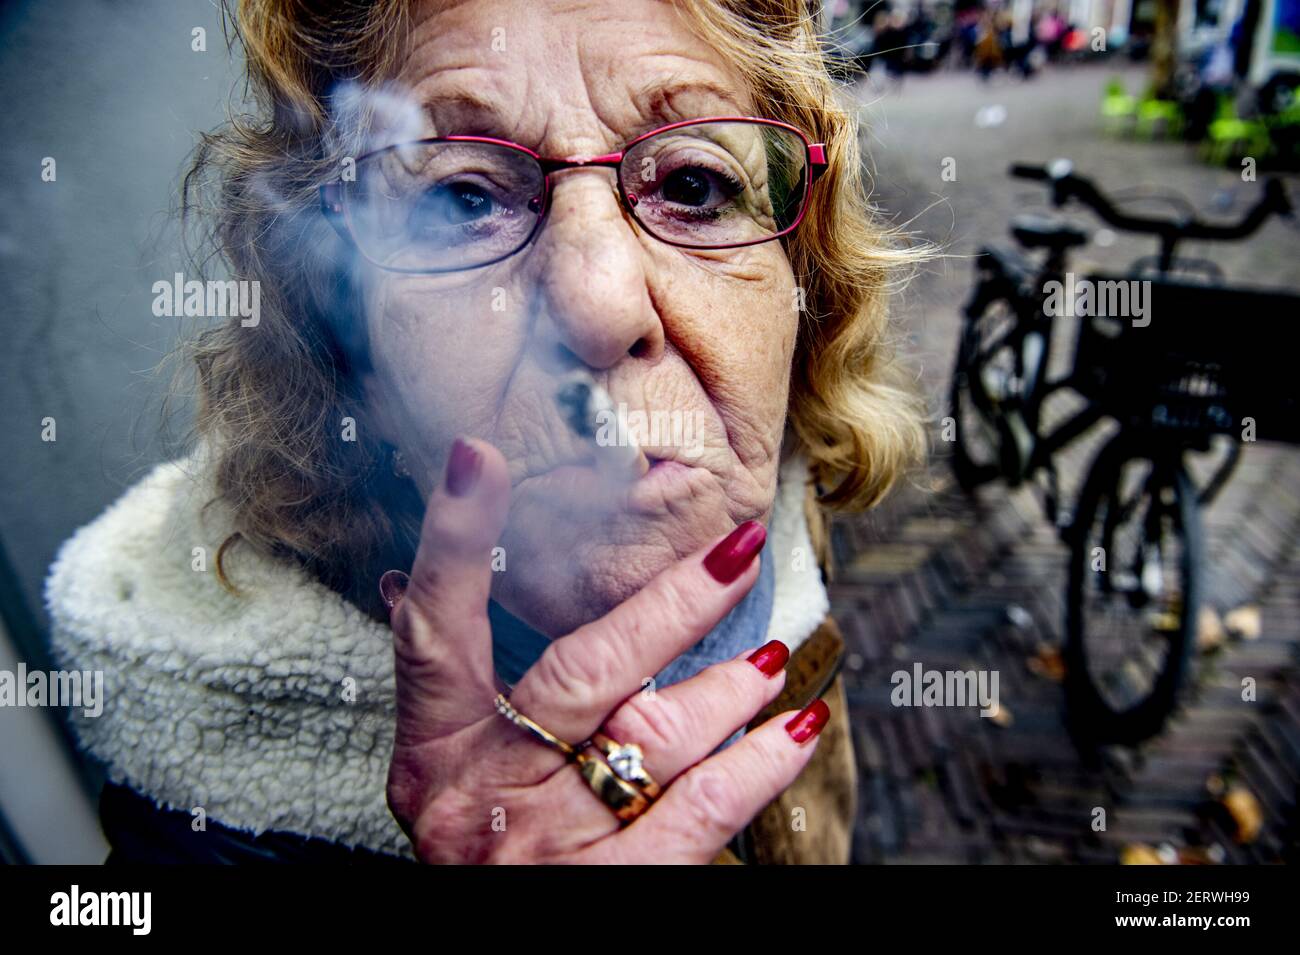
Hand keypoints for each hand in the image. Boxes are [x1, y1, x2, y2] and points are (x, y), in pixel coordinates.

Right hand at [383, 437, 829, 862]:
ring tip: (770, 655)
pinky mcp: (611, 886)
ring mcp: (552, 842)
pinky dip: (756, 767)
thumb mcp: (438, 773)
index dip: (451, 545)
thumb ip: (445, 681)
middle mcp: (489, 789)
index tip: (475, 458)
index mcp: (437, 752)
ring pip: (654, 739)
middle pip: (581, 674)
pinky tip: (792, 726)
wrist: (483, 950)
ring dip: (724, 689)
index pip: (434, 633)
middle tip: (736, 549)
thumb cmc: (477, 847)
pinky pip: (700, 814)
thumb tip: (410, 580)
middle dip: (666, 607)